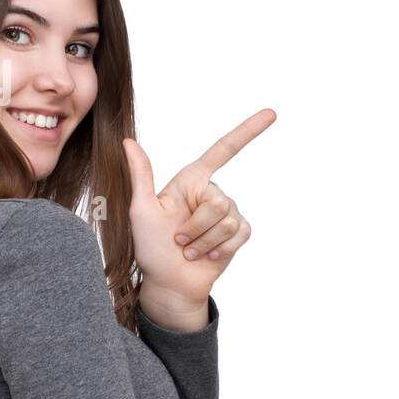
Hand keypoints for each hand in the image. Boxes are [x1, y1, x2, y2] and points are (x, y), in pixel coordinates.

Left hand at [122, 108, 275, 308]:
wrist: (169, 284)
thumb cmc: (151, 248)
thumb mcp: (140, 210)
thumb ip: (141, 175)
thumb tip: (128, 141)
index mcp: (191, 181)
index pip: (223, 150)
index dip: (247, 131)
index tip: (271, 114)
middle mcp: (211, 194)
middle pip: (219, 201)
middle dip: (197, 225)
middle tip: (179, 239)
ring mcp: (227, 214)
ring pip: (227, 219)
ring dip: (204, 240)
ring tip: (189, 250)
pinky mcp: (238, 234)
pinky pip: (239, 233)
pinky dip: (219, 248)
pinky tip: (206, 255)